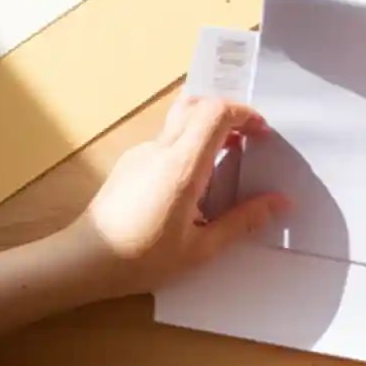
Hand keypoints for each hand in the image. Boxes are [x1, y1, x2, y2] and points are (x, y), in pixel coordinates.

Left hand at [67, 94, 288, 296]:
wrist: (84, 262)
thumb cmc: (143, 259)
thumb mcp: (201, 249)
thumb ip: (243, 221)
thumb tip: (282, 202)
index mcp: (182, 166)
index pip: (215, 113)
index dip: (243, 113)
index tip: (262, 133)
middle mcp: (161, 149)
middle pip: (196, 103)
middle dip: (227, 112)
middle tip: (247, 137)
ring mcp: (142, 152)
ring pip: (180, 119)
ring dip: (208, 127)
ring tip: (227, 158)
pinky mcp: (130, 162)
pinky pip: (167, 140)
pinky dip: (190, 144)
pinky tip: (195, 181)